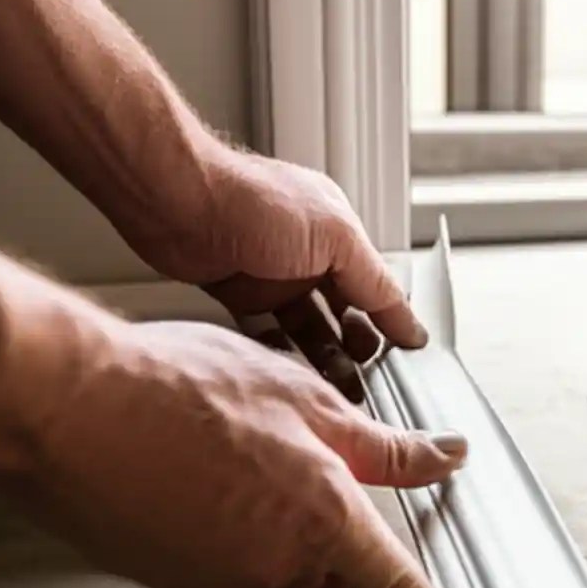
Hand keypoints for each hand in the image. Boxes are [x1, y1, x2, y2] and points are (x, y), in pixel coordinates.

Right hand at [2, 320, 465, 587]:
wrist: (69, 407)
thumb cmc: (178, 390)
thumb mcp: (305, 397)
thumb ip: (382, 444)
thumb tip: (443, 456)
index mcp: (324, 514)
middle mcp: (276, 560)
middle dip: (345, 574)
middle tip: (330, 521)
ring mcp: (220, 577)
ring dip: (283, 563)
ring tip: (260, 496)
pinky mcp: (173, 579)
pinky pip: (222, 580)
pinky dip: (229, 551)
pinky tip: (208, 496)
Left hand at [126, 148, 422, 389]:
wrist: (175, 202)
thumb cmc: (251, 203)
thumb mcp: (336, 240)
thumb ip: (376, 285)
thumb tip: (411, 322)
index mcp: (339, 232)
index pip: (378, 286)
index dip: (393, 323)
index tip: (407, 358)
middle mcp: (308, 252)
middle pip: (345, 310)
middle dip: (360, 346)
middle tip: (369, 379)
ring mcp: (273, 272)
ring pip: (309, 325)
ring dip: (325, 355)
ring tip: (338, 385)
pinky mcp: (238, 290)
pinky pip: (267, 331)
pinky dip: (281, 350)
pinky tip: (291, 370)